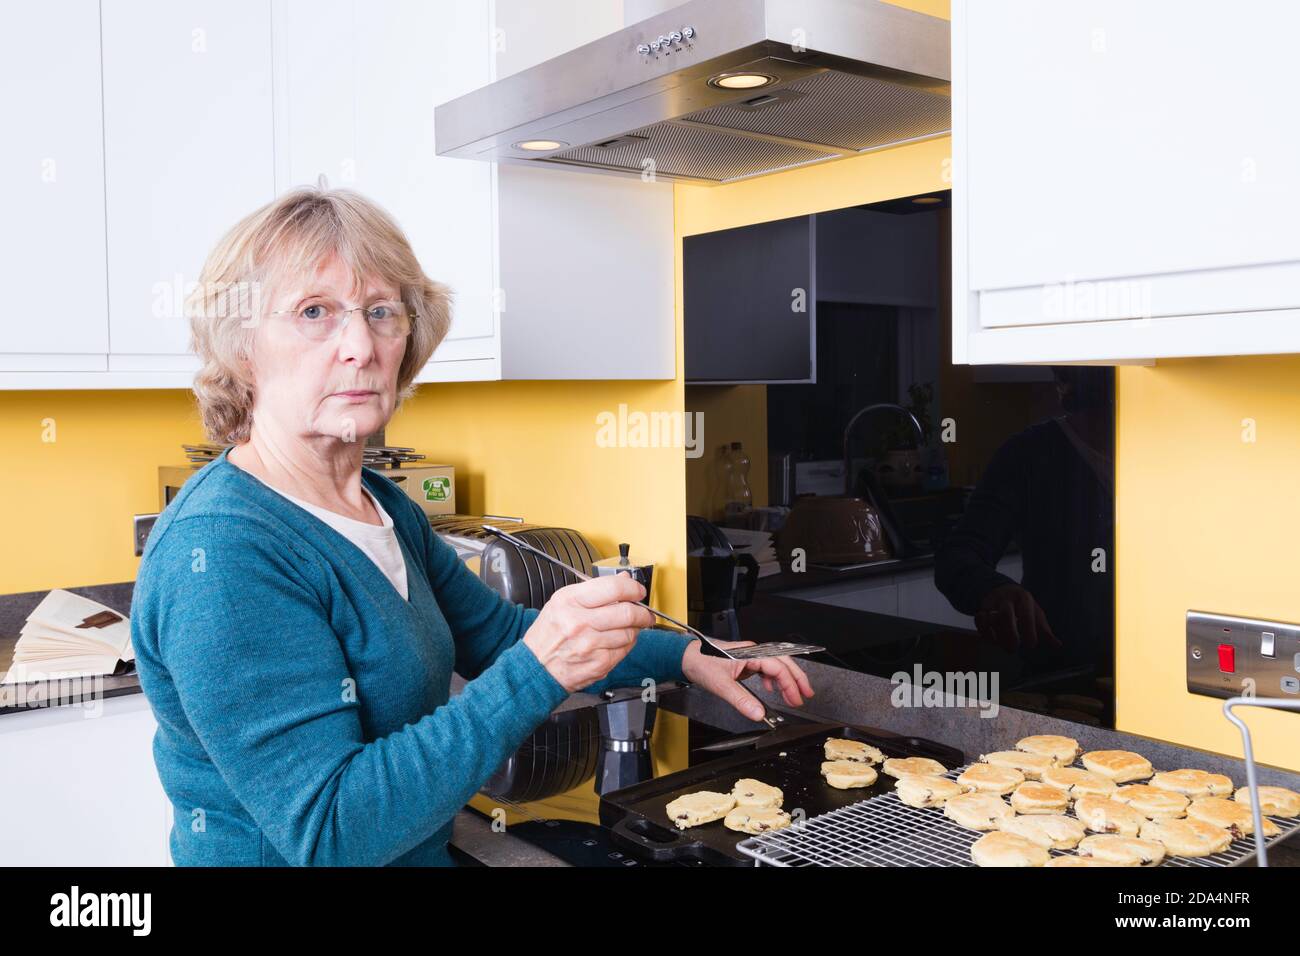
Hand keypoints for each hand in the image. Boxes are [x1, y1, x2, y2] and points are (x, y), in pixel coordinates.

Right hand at [523, 575, 654, 692]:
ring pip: (630, 633)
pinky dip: (626, 644)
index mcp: (570, 601)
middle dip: (643, 612)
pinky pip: (625, 650)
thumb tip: (624, 579)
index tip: (638, 591)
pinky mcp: (599, 664)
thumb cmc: (548, 634)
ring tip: (627, 628)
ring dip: (634, 630)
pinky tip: (616, 641)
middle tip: (645, 613)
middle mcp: (579, 622)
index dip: (633, 588)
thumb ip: (596, 589)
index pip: (614, 588)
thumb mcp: (563, 602)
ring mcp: (590, 645)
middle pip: (627, 612)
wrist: (535, 668)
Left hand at [680, 639, 813, 722]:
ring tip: (794, 695)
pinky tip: (771, 690)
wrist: (685, 656)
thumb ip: (741, 701)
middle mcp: (752, 652)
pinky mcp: (744, 661)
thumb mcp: (721, 685)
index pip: (778, 667)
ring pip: (775, 665)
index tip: (796, 699)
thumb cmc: (700, 663)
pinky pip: (764, 668)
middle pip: (783, 663)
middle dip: (797, 678)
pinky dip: (772, 679)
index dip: (790, 684)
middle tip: (806, 694)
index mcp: (750, 654)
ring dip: (786, 680)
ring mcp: (748, 656)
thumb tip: (759, 714)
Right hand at [975, 584, 1062, 651]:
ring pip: (991, 619)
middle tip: (1014, 648)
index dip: (1029, 631)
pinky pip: (979, 621)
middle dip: (1009, 634)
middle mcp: (1007, 599)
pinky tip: (993, 640)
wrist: (1002, 590)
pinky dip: (984, 633)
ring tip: (1004, 646)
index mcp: (1024, 599)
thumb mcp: (1036, 613)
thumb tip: (1058, 645)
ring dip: (997, 635)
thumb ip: (1045, 630)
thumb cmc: (1023, 606)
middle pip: (1005, 615)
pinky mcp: (982, 609)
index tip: (1031, 645)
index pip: (1026, 614)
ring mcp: (993, 603)